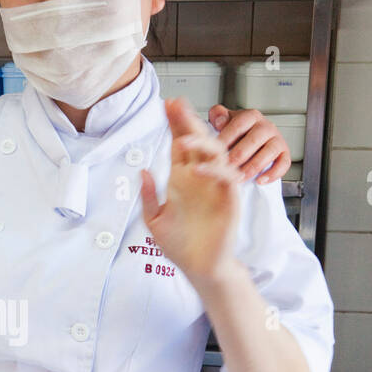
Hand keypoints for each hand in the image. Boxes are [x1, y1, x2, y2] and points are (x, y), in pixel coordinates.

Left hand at [141, 97, 240, 288]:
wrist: (199, 267)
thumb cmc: (179, 245)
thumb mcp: (154, 220)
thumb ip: (149, 197)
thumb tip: (143, 171)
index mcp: (181, 178)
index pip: (178, 144)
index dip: (173, 125)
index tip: (165, 105)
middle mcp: (199, 177)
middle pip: (196, 141)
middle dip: (187, 122)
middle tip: (177, 104)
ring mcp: (216, 185)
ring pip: (215, 153)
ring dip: (200, 143)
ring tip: (183, 139)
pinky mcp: (229, 198)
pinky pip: (226, 177)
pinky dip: (214, 170)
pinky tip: (197, 169)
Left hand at [209, 104, 291, 183]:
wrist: (253, 142)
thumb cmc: (238, 133)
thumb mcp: (225, 121)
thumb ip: (218, 116)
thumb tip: (219, 121)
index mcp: (251, 116)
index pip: (239, 125)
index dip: (226, 138)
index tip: (216, 151)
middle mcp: (266, 126)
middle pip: (254, 140)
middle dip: (238, 155)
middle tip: (226, 167)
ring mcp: (277, 140)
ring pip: (269, 152)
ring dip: (253, 167)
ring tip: (239, 177)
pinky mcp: (285, 154)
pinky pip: (283, 164)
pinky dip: (273, 174)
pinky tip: (259, 181)